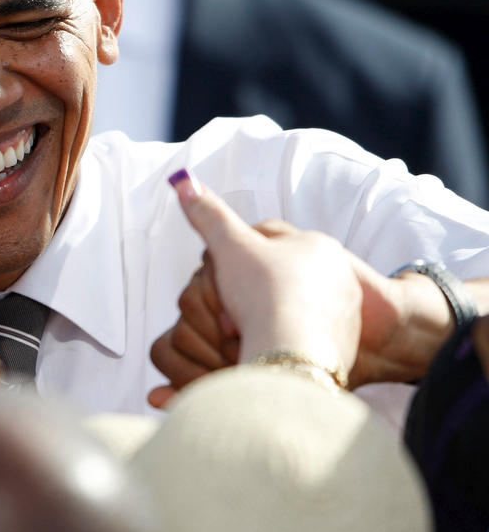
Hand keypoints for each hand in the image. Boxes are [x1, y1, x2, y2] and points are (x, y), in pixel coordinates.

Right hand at [148, 171, 361, 406]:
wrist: (290, 349)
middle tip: (237, 313)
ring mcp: (348, 313)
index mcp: (319, 246)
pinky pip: (309, 341)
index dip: (242, 265)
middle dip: (260, 296)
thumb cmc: (262, 292)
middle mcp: (342, 277)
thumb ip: (208, 215)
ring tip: (252, 334)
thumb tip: (183, 181)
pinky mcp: (347, 346)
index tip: (230, 284)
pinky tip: (271, 350)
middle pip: (286, 282)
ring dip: (274, 321)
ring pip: (298, 313)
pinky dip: (289, 345)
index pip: (274, 247)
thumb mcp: (229, 247)